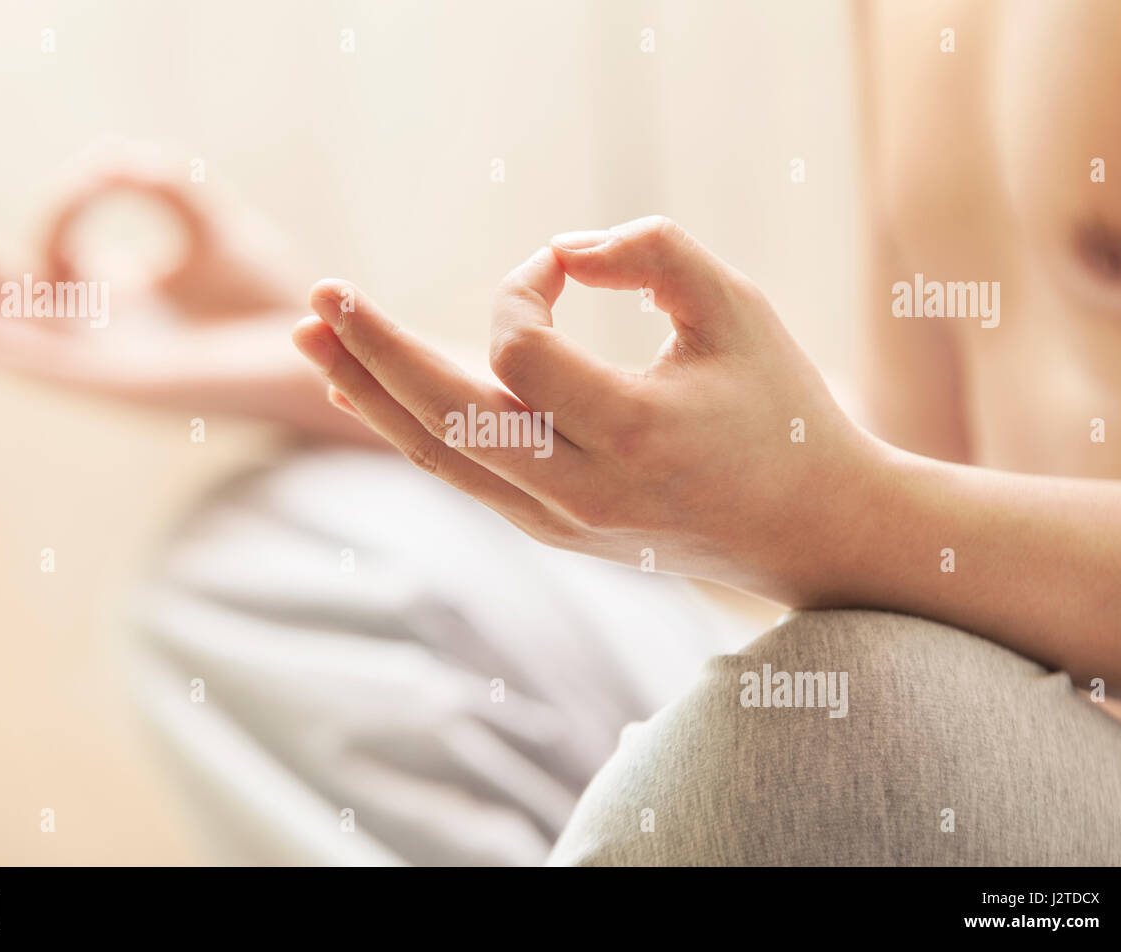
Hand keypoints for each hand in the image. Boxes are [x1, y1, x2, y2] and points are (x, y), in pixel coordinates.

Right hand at [0, 153, 375, 442]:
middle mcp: (105, 332)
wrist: (319, 348)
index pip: (57, 247)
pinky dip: (5, 345)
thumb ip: (163, 185)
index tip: (112, 172)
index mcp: (120, 299)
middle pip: (12, 295)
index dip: (66, 203)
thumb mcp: (212, 222)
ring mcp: (110, 361)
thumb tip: (110, 160)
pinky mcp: (126, 385)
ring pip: (16, 333)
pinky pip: (51, 366)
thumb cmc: (269, 294)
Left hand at [292, 216, 884, 603]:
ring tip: (311, 339)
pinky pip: (460, 473)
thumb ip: (654, 252)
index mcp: (636, 435)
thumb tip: (560, 251)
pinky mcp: (549, 529)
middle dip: (375, 352)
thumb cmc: (781, 408)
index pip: (521, 354)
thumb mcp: (738, 306)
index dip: (523, 291)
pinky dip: (409, 428)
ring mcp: (559, 521)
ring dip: (371, 393)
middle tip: (319, 298)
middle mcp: (585, 492)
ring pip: (439, 455)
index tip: (566, 268)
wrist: (809, 530)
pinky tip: (365, 393)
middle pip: (447, 418)